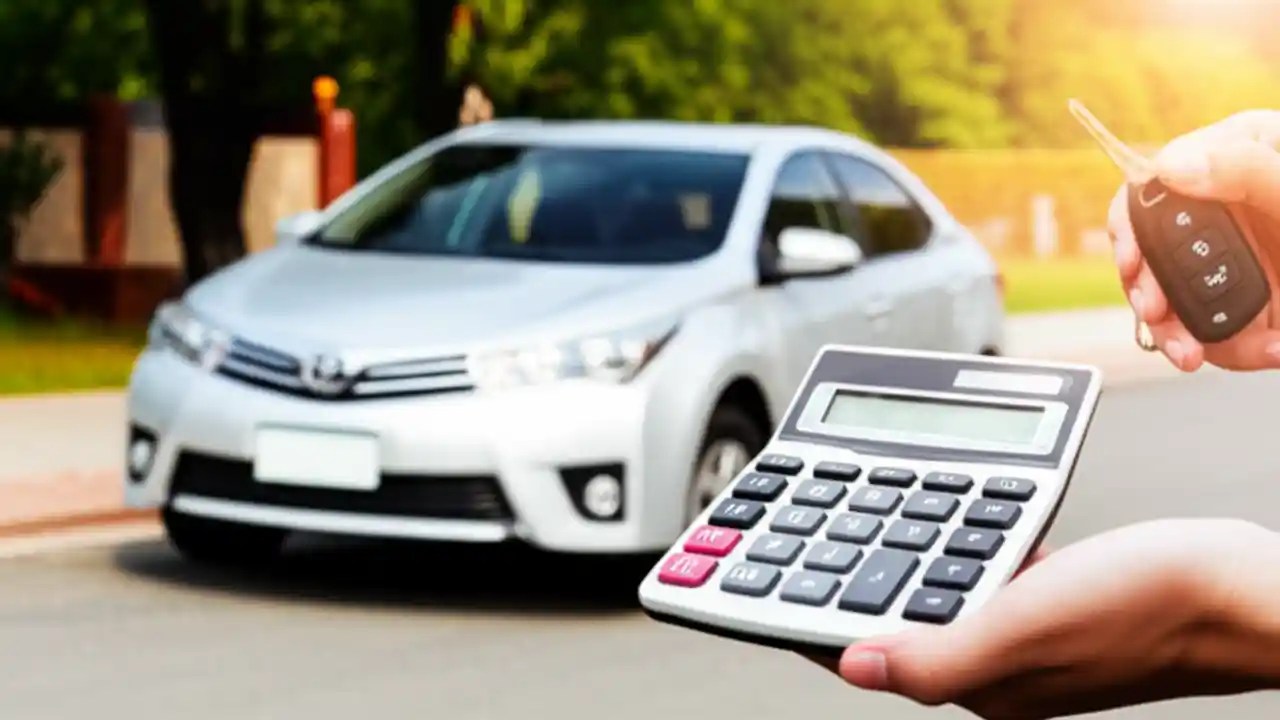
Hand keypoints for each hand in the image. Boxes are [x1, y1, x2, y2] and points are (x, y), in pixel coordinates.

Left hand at [824, 518, 1279, 718]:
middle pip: (899, 621)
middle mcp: (998, 662)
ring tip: (860, 530)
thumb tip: (855, 664)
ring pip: (941, 594)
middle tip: (805, 545)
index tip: (771, 586)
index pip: (873, 651)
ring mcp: (1027, 633)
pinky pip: (987, 572)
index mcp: (981, 678)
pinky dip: (962, 548)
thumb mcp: (1029, 626)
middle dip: (851, 586)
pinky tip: (958, 523)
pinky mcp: (1055, 603)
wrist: (1243, 590)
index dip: (817, 618)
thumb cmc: (1153, 607)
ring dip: (902, 563)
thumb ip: (940, 653)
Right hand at [1110, 110, 1279, 370]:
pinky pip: (1214, 333)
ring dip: (1182, 334)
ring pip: (1172, 302)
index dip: (1130, 227)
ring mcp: (1234, 260)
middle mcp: (1224, 209)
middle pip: (1150, 253)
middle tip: (1159, 317)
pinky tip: (1270, 347)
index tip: (1133, 261)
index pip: (1152, 187)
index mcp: (1233, 158)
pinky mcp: (1249, 305)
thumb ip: (1244, 170)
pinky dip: (1234, 349)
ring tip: (1198, 354)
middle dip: (1151, 294)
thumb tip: (1170, 166)